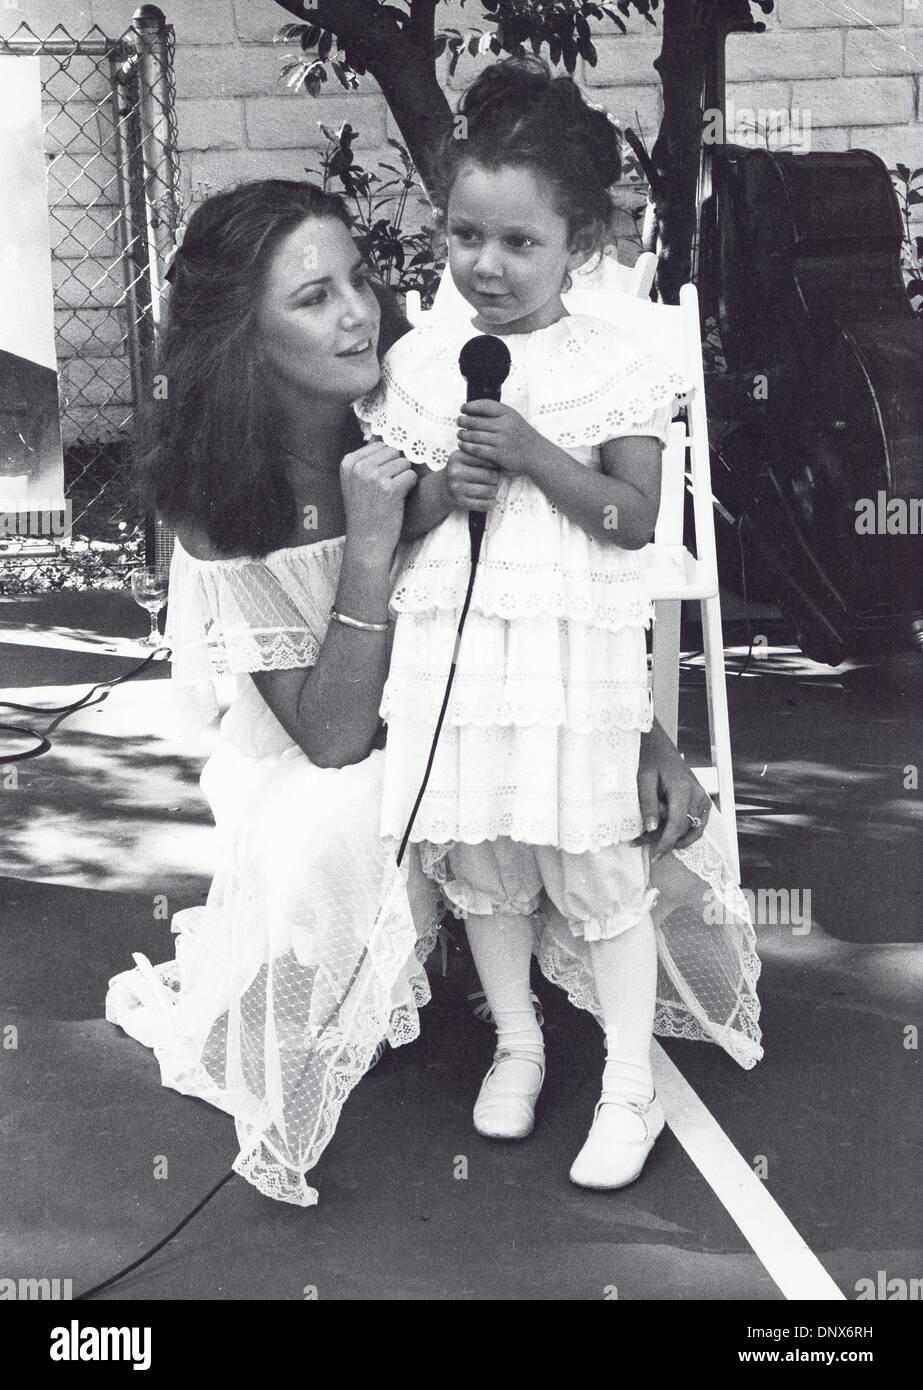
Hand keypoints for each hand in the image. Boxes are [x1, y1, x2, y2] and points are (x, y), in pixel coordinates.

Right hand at [340, 440, 416, 555]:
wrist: (367, 541)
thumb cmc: (365, 512)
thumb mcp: (355, 482)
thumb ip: (366, 460)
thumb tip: (383, 438)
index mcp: (348, 462)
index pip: (379, 445)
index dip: (386, 462)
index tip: (379, 480)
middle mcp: (359, 467)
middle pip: (393, 451)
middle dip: (396, 468)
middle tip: (387, 488)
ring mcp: (374, 476)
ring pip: (404, 462)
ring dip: (403, 478)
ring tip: (392, 495)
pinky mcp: (390, 488)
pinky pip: (411, 475)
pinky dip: (410, 487)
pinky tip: (399, 499)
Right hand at [443, 449, 501, 513]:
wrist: (441, 490)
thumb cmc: (458, 472)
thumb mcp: (463, 458)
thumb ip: (478, 455)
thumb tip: (501, 461)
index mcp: (457, 457)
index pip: (486, 459)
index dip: (495, 464)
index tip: (495, 467)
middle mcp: (455, 471)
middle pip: (490, 475)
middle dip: (496, 478)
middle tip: (495, 480)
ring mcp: (456, 487)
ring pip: (488, 490)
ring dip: (494, 491)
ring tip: (492, 489)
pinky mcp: (459, 502)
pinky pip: (483, 504)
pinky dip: (491, 503)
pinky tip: (492, 501)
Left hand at [456, 400, 544, 478]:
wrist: (537, 454)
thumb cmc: (522, 436)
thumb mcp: (514, 418)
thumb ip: (497, 414)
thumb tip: (474, 410)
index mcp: (508, 413)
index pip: (484, 405)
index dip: (470, 406)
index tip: (463, 408)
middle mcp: (504, 425)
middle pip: (475, 420)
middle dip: (463, 421)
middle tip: (459, 422)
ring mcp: (501, 440)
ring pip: (474, 435)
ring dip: (463, 434)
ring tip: (460, 434)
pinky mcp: (498, 454)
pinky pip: (477, 449)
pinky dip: (467, 447)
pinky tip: (463, 445)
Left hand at [632, 721, 711, 860]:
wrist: (659, 746)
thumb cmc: (649, 759)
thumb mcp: (642, 779)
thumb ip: (647, 803)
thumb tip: (652, 828)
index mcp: (683, 788)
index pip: (677, 824)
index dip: (666, 842)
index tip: (654, 856)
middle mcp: (697, 794)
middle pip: (684, 829)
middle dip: (662, 839)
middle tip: (638, 841)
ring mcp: (703, 798)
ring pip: (693, 830)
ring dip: (674, 838)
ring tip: (651, 839)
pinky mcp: (703, 800)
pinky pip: (698, 824)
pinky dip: (684, 832)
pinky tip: (666, 833)